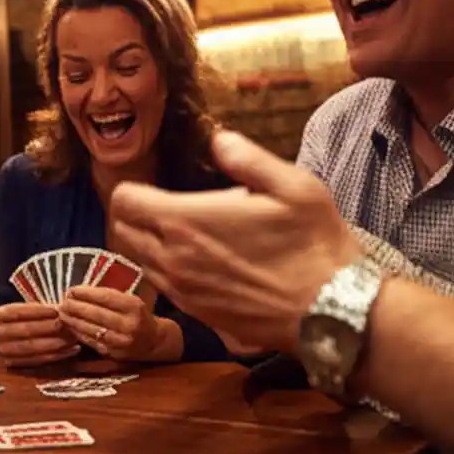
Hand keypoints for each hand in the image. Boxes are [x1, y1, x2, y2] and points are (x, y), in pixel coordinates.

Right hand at [0, 302, 80, 367]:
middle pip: (26, 330)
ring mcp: (5, 351)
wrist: (15, 336)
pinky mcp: (16, 365)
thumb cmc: (30, 317)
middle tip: (68, 324)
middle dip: (49, 327)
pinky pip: (39, 361)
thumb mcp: (29, 308)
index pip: (18, 312)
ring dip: (56, 342)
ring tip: (73, 337)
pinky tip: (74, 349)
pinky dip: (58, 355)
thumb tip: (62, 309)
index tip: (57, 310)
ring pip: (32, 347)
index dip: (39, 311)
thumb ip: (41, 309)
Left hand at [58, 286, 172, 360]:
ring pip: (91, 329)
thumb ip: (108, 296)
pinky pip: (91, 341)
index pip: (105, 297)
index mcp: (134, 307)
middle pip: (96, 314)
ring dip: (73, 320)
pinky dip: (78, 333)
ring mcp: (120, 341)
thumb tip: (78, 292)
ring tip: (61, 313)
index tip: (71, 289)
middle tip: (62, 301)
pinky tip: (69, 326)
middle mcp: (128, 324)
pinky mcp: (113, 353)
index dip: (86, 293)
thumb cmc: (137, 315)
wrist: (153, 341)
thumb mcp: (130, 300)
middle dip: (76, 307)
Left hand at [109, 130, 360, 353]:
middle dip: (132, 216)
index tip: (152, 186)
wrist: (332, 311)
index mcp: (186, 222)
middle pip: (121, 232)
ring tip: (179, 233)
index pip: (124, 201)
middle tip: (159, 206)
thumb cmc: (316, 245)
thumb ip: (247, 158)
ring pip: (138, 263)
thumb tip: (219, 138)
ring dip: (147, 245)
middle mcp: (173, 259)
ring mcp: (183, 291)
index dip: (132, 188)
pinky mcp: (197, 315)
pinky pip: (162, 288)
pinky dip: (166, 271)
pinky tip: (198, 262)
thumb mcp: (293, 185)